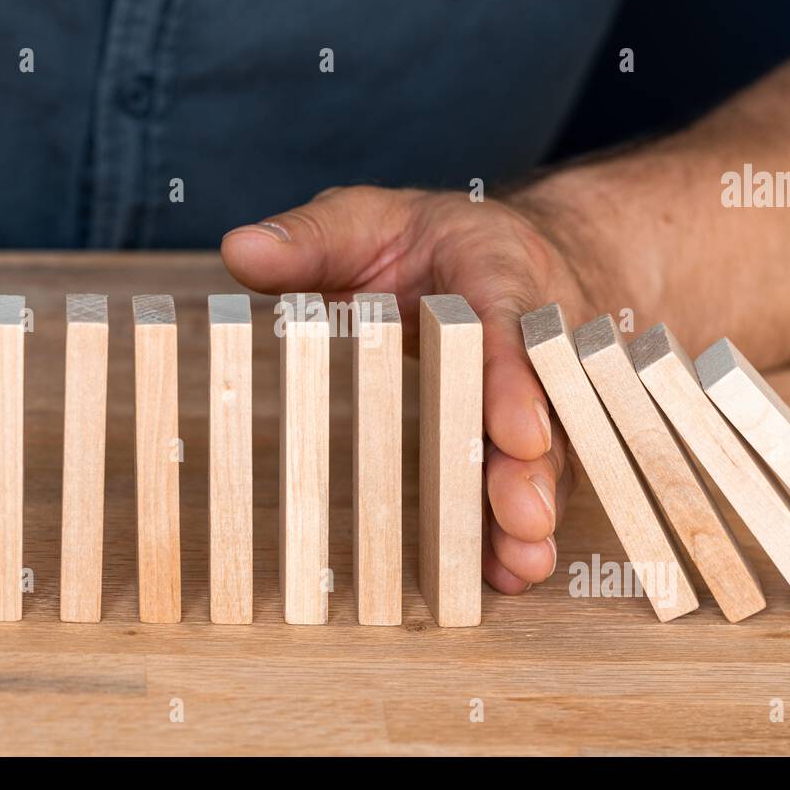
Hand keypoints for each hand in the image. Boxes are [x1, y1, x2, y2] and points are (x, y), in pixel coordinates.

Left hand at [220, 185, 596, 593]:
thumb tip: (238, 252)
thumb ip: (313, 238)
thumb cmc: (434, 240)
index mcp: (499, 270)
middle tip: (523, 516)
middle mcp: (537, 336)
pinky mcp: (535, 431)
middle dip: (535, 464)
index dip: (515, 381)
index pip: (508, 324)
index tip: (518, 432)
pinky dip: (520, 524)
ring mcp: (544, 389)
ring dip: (536, 508)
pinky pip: (537, 477)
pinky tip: (509, 570)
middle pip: (545, 403)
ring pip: (552, 451)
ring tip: (523, 562)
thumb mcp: (371, 219)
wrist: (520, 250)